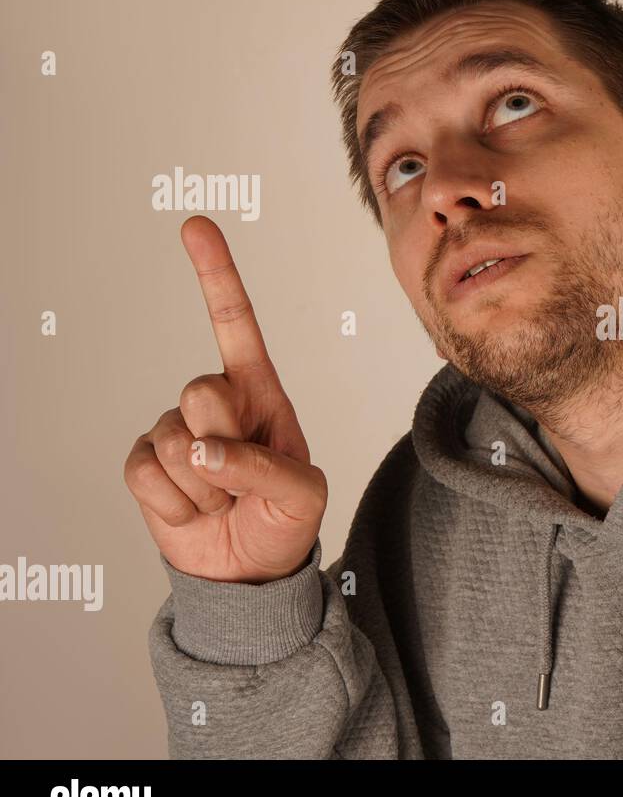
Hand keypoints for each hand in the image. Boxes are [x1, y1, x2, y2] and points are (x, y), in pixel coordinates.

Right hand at [123, 216, 325, 583]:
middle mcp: (214, 401)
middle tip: (245, 477)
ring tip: (225, 500)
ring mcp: (175, 429)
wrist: (249, 570)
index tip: (195, 226)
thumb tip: (204, 450)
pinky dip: (176, 504)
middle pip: (201, 391)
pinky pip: (147, 474)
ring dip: (207, 486)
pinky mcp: (145, 464)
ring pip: (175, 441)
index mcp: (260, 393)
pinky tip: (194, 510)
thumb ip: (265, 467)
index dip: (216, 276)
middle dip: (226, 442)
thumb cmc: (285, 519)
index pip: (236, 325)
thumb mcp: (303, 495)